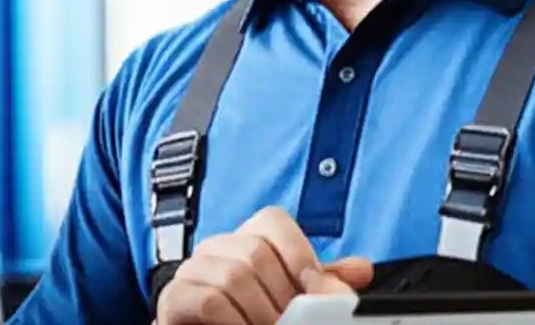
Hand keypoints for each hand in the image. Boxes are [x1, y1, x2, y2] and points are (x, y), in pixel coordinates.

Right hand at [155, 206, 373, 323]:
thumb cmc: (252, 319)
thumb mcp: (294, 302)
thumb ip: (322, 285)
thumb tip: (360, 270)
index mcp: (249, 240)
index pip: (272, 221)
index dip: (297, 252)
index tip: (312, 288)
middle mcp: (218, 247)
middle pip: (255, 249)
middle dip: (282, 294)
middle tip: (291, 320)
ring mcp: (193, 270)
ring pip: (233, 273)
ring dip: (260, 311)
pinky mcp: (174, 298)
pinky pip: (207, 299)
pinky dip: (233, 320)